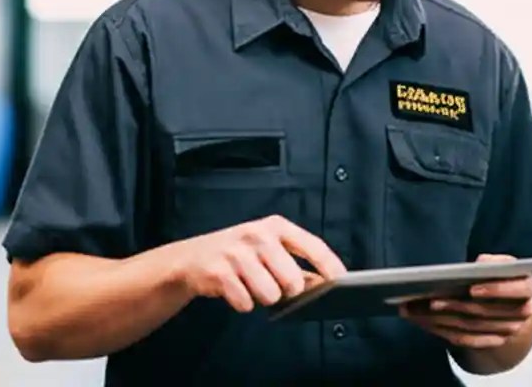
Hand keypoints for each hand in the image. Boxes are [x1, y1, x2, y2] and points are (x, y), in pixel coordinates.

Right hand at [174, 215, 345, 312]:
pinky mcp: (218, 271)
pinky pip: (246, 303)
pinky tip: (234, 291)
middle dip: (286, 292)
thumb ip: (296, 265)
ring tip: (250, 286)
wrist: (190, 260)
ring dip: (262, 299)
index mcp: (274, 227)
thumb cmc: (237, 256)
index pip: (312, 246)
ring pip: (270, 295)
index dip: (330, 266)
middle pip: (292, 281)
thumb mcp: (267, 251)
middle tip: (273, 286)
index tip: (341, 282)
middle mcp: (257, 235)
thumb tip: (325, 285)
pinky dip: (242, 303)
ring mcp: (236, 252)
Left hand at [399, 254, 531, 349]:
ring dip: (438, 319)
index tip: (472, 288)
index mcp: (528, 287)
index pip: (519, 289)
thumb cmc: (502, 275)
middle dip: (452, 304)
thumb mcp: (501, 263)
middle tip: (424, 298)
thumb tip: (480, 263)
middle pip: (485, 311)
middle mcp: (523, 312)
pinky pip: (465, 339)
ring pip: (470, 326)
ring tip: (413, 309)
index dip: (496, 290)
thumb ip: (494, 262)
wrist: (513, 300)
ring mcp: (508, 330)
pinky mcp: (493, 341)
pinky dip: (441, 330)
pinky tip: (421, 321)